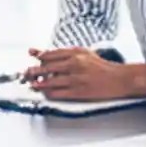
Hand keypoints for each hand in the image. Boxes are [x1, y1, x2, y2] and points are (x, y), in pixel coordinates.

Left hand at [21, 47, 145, 100]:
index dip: (38, 56)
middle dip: (33, 71)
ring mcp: (76, 79)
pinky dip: (49, 93)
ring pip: (50, 82)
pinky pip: (59, 93)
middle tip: (25, 73)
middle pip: (47, 68)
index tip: (31, 57)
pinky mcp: (79, 92)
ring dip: (38, 84)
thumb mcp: (84, 53)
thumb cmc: (101, 66)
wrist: (119, 78)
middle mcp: (74, 65)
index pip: (50, 54)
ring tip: (32, 84)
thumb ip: (64, 53)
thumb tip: (45, 53)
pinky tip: (44, 93)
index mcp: (75, 53)